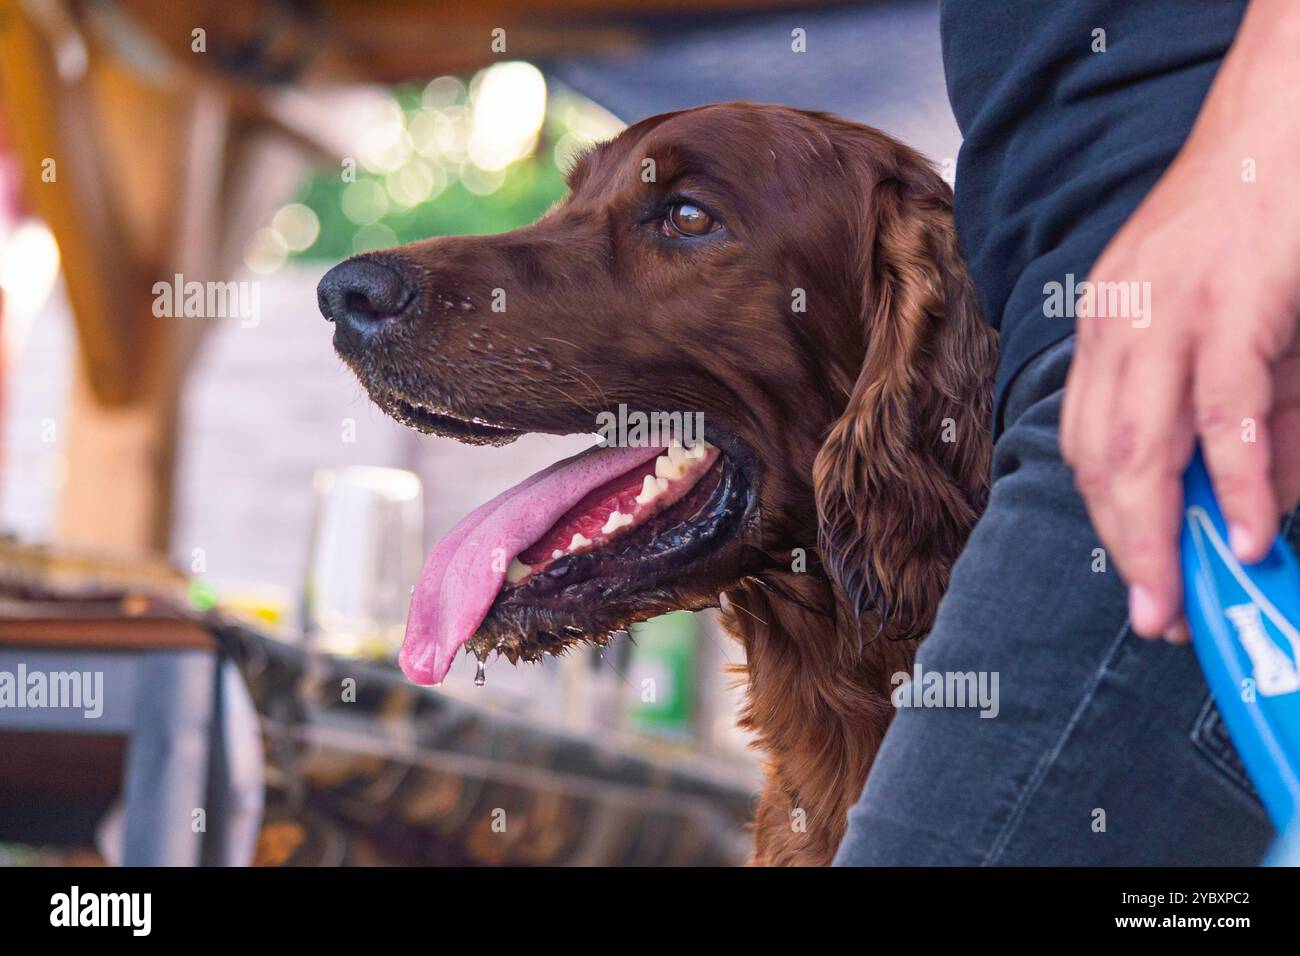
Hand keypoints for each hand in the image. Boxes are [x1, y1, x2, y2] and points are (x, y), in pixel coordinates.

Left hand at [1060, 0, 1299, 640]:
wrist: (1281, 118)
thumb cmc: (1254, 224)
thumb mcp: (1227, 324)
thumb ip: (1242, 413)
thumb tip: (1254, 501)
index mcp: (1106, 334)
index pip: (1083, 445)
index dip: (1107, 520)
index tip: (1136, 581)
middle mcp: (1119, 328)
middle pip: (1099, 460)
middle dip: (1126, 549)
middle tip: (1155, 619)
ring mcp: (1167, 314)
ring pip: (1142, 445)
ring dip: (1162, 535)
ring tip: (1185, 603)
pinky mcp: (1231, 301)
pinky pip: (1224, 408)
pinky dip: (1236, 476)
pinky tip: (1249, 530)